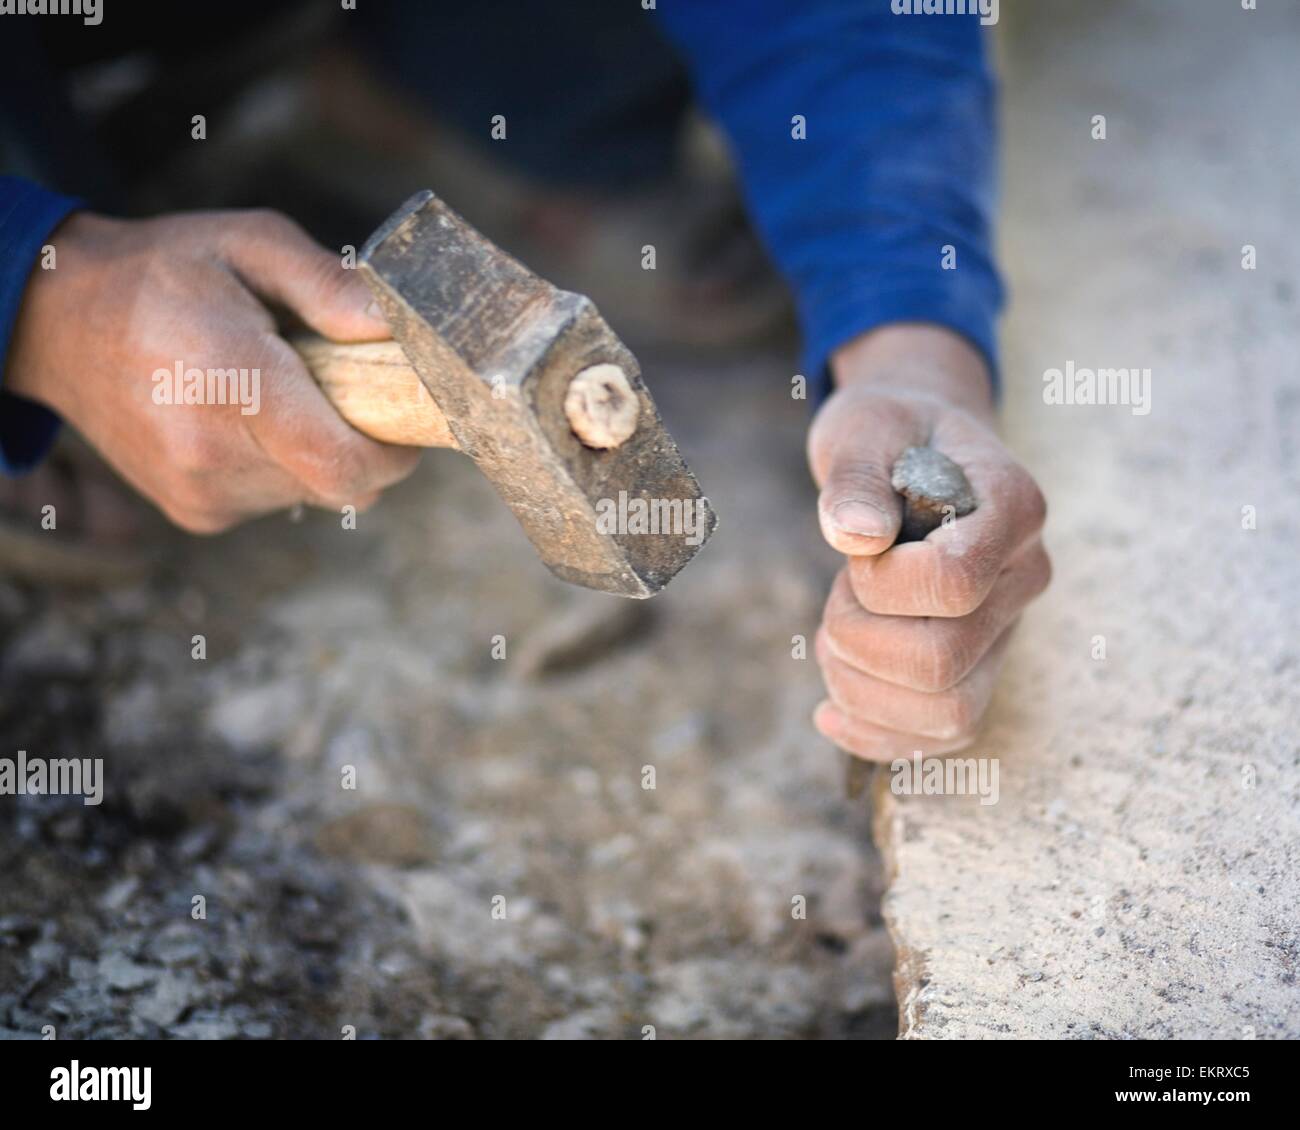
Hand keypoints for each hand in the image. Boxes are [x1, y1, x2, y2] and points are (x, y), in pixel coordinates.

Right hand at [7, 209, 419, 531]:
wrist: (56, 323)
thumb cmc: (162, 274)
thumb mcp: (248, 243)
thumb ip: (327, 284)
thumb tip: (392, 326)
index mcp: (235, 383)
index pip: (345, 464)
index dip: (393, 454)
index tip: (404, 420)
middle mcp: (213, 453)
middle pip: (340, 483)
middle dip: (361, 441)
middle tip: (337, 386)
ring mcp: (200, 491)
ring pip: (311, 493)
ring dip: (317, 450)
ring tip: (276, 392)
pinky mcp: (194, 511)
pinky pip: (274, 498)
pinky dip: (281, 465)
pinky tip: (244, 417)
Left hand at [808, 325, 1049, 760]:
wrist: (915, 448)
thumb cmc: (889, 433)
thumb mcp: (862, 429)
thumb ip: (855, 477)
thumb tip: (856, 536)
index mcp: (1013, 508)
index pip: (953, 584)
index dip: (883, 582)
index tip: (860, 545)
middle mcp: (1023, 576)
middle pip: (942, 662)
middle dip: (858, 637)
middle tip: (840, 591)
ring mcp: (1005, 629)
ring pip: (948, 714)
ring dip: (860, 690)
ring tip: (831, 640)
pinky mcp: (977, 666)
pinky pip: (943, 736)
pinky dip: (876, 735)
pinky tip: (829, 711)